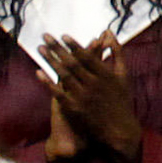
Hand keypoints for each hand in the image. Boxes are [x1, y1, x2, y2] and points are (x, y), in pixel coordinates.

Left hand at [38, 32, 141, 161]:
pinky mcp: (75, 109)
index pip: (87, 56)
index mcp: (106, 74)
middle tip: (45, 36)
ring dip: (50, 61)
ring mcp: (83, 97)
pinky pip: (58, 93)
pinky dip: (48, 83)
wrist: (119, 130)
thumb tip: (109, 33)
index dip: (74, 46)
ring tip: (40, 49)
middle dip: (58, 49)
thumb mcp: (123, 75)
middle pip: (72, 63)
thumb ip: (117, 52)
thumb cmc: (122, 101)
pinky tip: (38, 72)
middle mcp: (94, 84)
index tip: (63, 36)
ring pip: (64, 75)